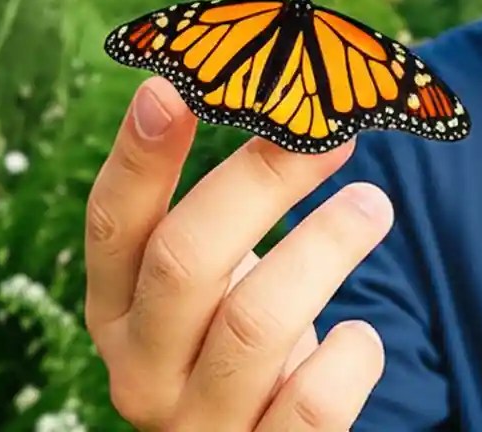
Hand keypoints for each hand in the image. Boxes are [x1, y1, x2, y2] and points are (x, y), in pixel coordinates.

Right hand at [84, 76, 394, 430]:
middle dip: (260, 180)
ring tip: (371, 205)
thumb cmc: (232, 341)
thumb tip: (285, 98)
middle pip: (184, 258)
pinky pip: (313, 403)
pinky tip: (360, 337)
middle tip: (324, 132)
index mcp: (112, 310)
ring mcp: (197, 424)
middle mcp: (138, 369)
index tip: (172, 84)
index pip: (110, 223)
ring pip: (255, 321)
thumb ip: (218, 216)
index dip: (139, 154)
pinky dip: (350, 357)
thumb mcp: (207, 282)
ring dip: (324, 247)